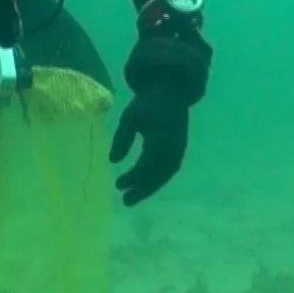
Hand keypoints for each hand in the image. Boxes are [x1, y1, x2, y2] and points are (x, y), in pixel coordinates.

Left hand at [110, 87, 190, 206]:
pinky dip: (158, 180)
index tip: (118, 185)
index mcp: (159, 140)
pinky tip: (146, 185)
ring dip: (150, 188)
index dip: (132, 178)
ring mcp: (179, 150)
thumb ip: (121, 139)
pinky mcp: (180, 150)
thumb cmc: (147, 103)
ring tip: (134, 196)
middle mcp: (172, 149)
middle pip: (156, 176)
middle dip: (141, 190)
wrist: (172, 91)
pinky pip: (169, 170)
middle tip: (125, 201)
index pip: (145, 166)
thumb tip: (113, 161)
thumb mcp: (129, 118)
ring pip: (164, 176)